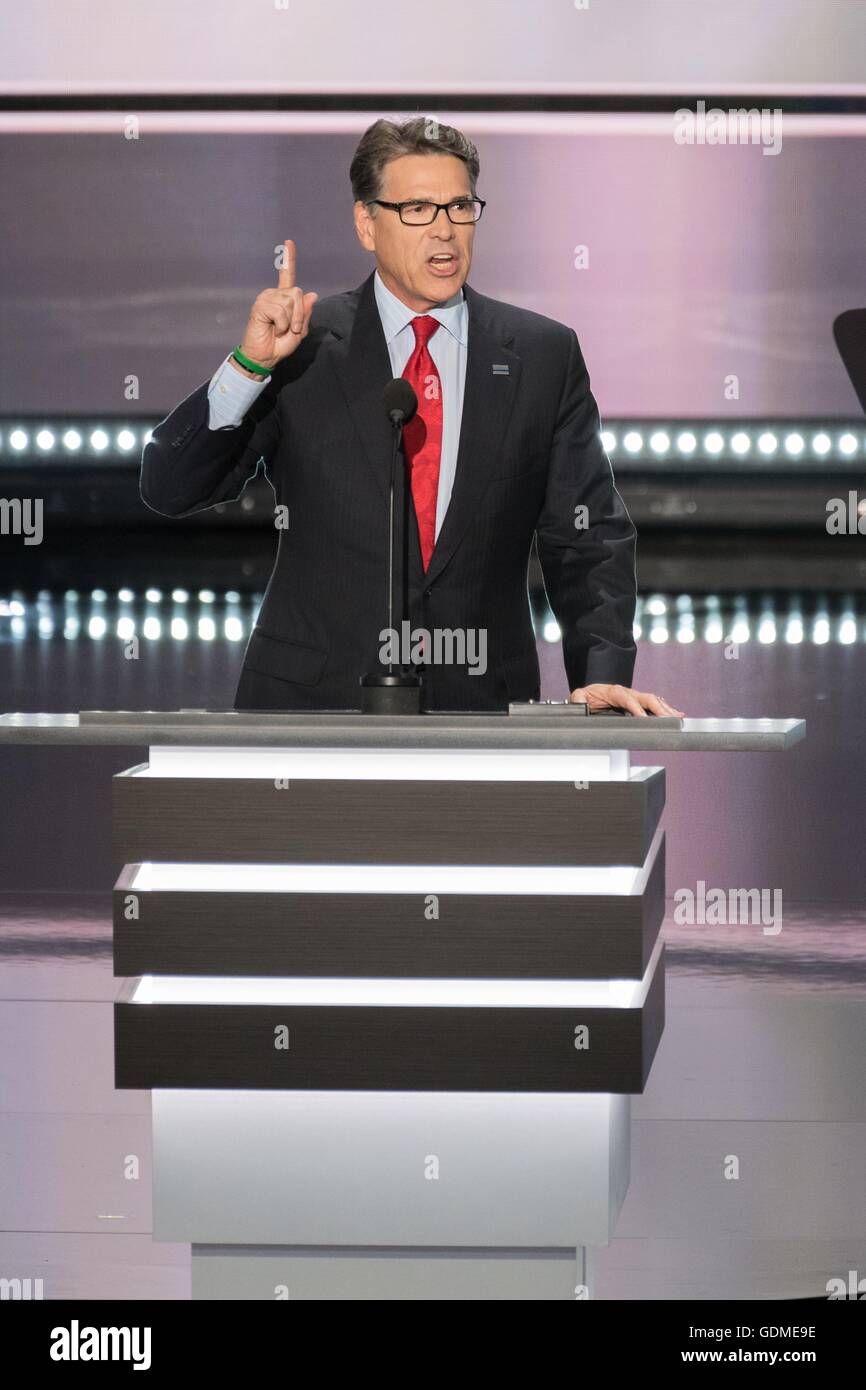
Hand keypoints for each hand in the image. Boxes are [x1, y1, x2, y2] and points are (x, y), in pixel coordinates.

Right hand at [237, 239, 317, 372]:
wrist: (265, 356)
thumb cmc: (280, 344)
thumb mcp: (300, 331)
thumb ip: (306, 314)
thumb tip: (312, 294)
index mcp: (284, 298)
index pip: (287, 275)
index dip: (289, 259)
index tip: (288, 243)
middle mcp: (274, 294)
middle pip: (297, 293)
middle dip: (299, 314)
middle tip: (292, 329)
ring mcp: (266, 298)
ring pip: (290, 301)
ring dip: (291, 321)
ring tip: (280, 330)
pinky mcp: (260, 305)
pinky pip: (280, 311)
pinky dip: (282, 324)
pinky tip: (274, 329)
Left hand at [569, 684, 684, 716]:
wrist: (593, 691)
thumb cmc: (589, 695)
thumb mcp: (579, 696)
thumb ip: (579, 699)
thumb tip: (580, 702)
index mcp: (614, 691)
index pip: (626, 699)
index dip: (636, 708)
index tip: (644, 717)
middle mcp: (627, 692)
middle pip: (646, 698)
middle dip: (658, 708)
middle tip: (667, 718)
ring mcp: (635, 696)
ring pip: (653, 700)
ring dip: (665, 709)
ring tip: (677, 717)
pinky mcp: (639, 702)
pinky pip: (655, 703)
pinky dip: (666, 708)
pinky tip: (677, 714)